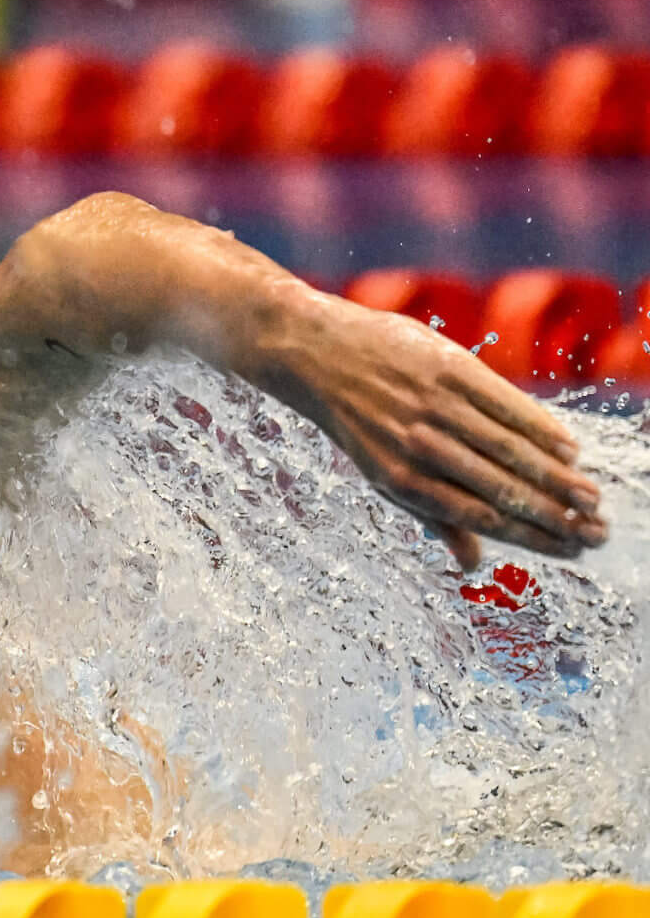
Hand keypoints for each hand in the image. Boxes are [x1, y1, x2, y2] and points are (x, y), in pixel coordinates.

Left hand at [275, 292, 605, 570]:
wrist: (318, 353)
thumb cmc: (360, 421)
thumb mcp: (381, 473)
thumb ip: (431, 514)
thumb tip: (471, 565)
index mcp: (401, 481)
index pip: (481, 519)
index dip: (532, 538)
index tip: (572, 550)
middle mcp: (418, 446)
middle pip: (502, 488)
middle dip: (556, 515)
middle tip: (599, 532)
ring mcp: (433, 405)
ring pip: (509, 449)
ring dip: (557, 477)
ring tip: (591, 498)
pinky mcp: (446, 367)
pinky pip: (504, 403)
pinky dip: (539, 427)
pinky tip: (568, 449)